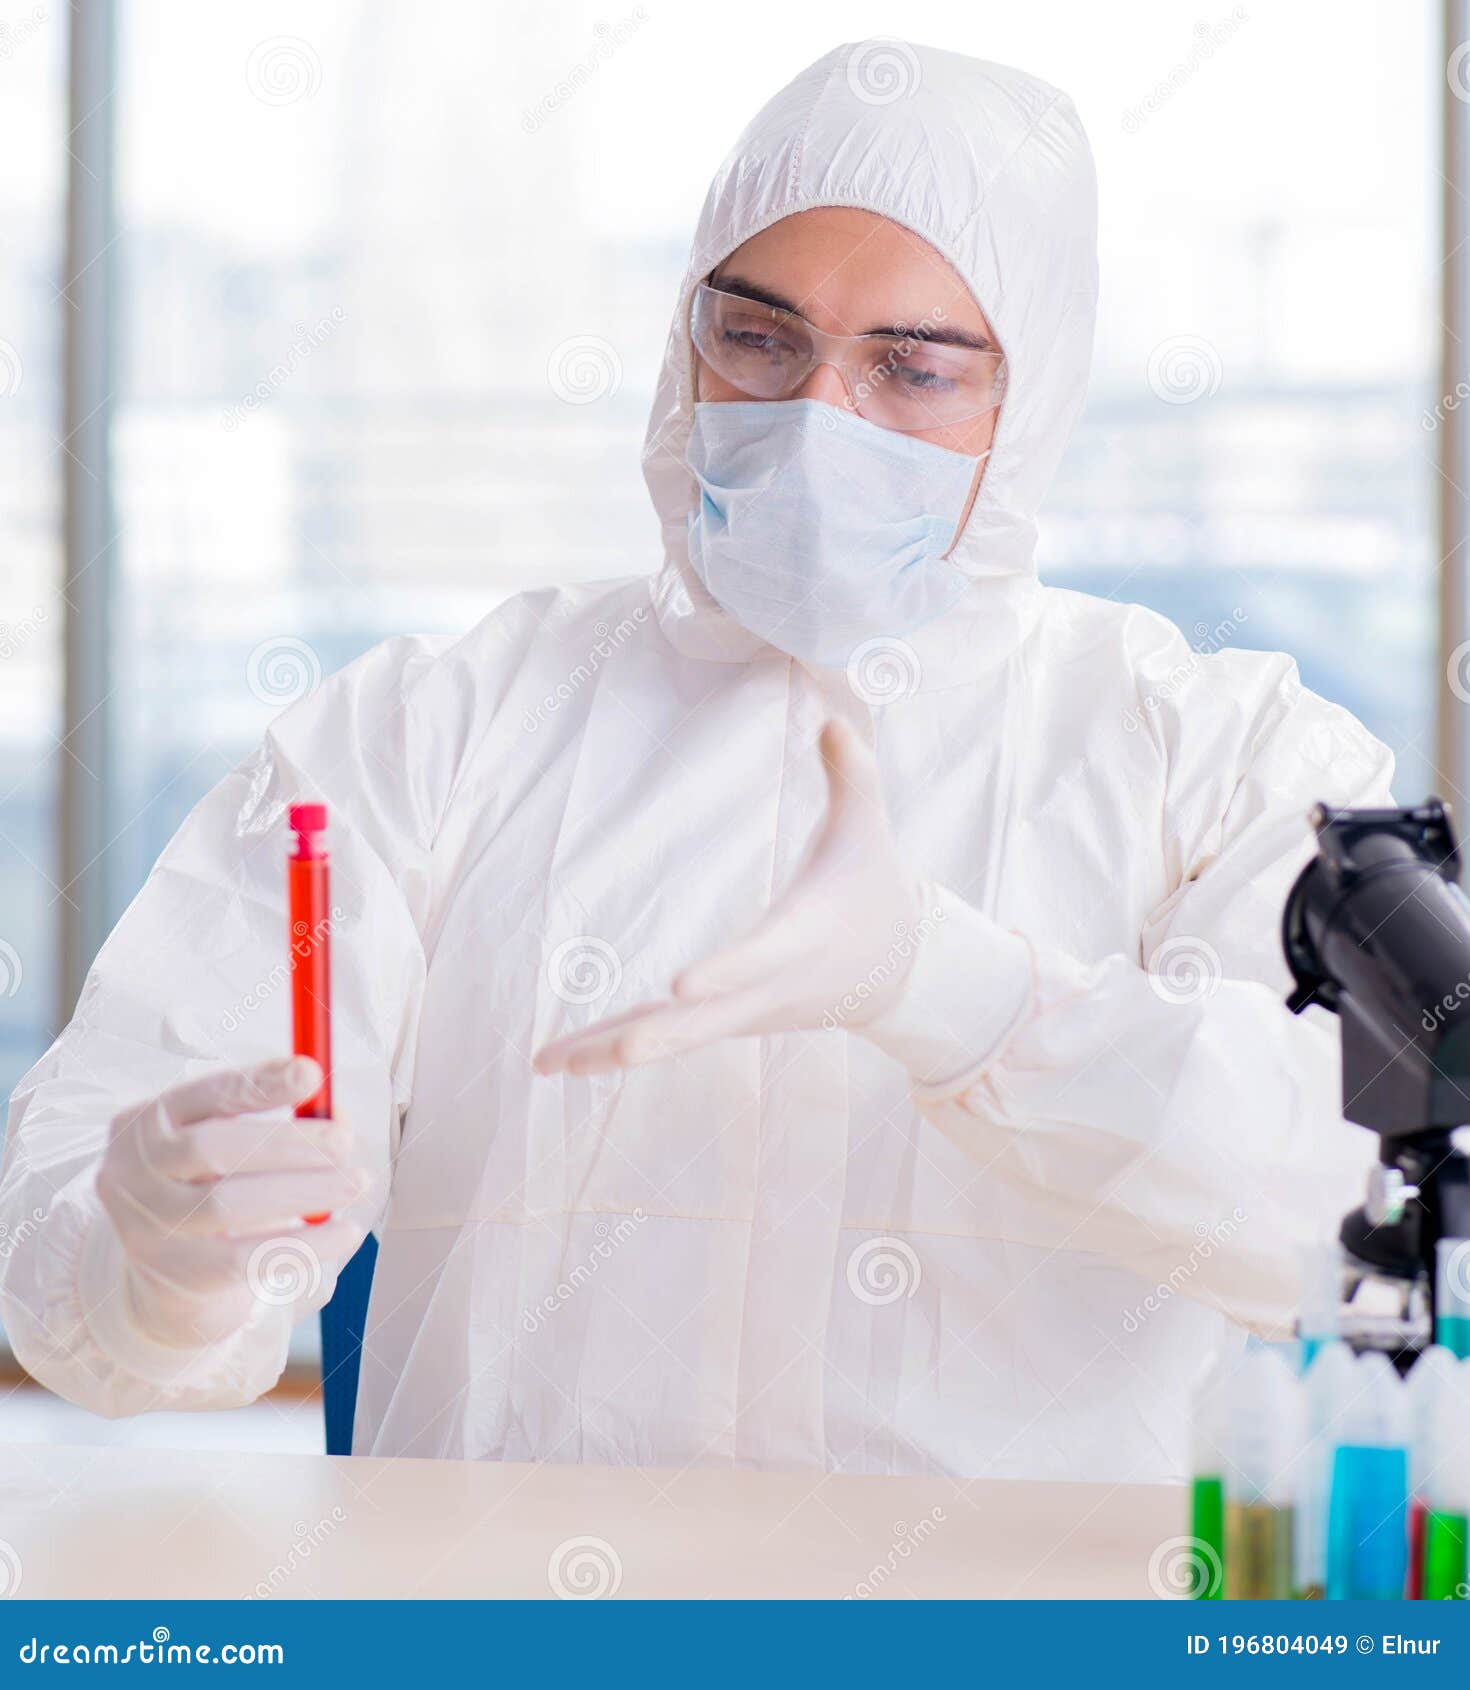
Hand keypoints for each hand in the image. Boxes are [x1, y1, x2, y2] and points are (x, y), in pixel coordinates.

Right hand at [96, 1056, 368, 1346]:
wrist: (167, 1282)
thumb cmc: (208, 1191)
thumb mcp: (226, 1147)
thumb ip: (276, 1122)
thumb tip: (339, 1114)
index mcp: (144, 1125)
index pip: (203, 1096)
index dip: (259, 1084)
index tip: (313, 1074)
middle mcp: (132, 1173)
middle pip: (210, 1148)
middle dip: (287, 1141)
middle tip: (344, 1141)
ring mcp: (147, 1228)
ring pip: (229, 1204)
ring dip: (304, 1189)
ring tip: (355, 1182)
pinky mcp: (177, 1276)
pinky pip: (248, 1258)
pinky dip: (305, 1243)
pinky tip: (345, 1231)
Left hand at [534, 718, 927, 1076]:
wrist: (895, 970)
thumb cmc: (873, 886)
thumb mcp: (868, 827)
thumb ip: (851, 773)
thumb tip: (832, 717)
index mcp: (800, 937)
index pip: (759, 956)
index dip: (724, 971)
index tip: (682, 984)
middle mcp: (768, 987)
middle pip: (710, 1020)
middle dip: (662, 1035)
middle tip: (620, 1052)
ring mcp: (744, 1012)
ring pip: (675, 1038)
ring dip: (613, 1051)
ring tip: (550, 1064)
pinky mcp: (725, 1020)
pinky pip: (665, 1035)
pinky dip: (614, 1048)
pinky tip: (563, 1061)